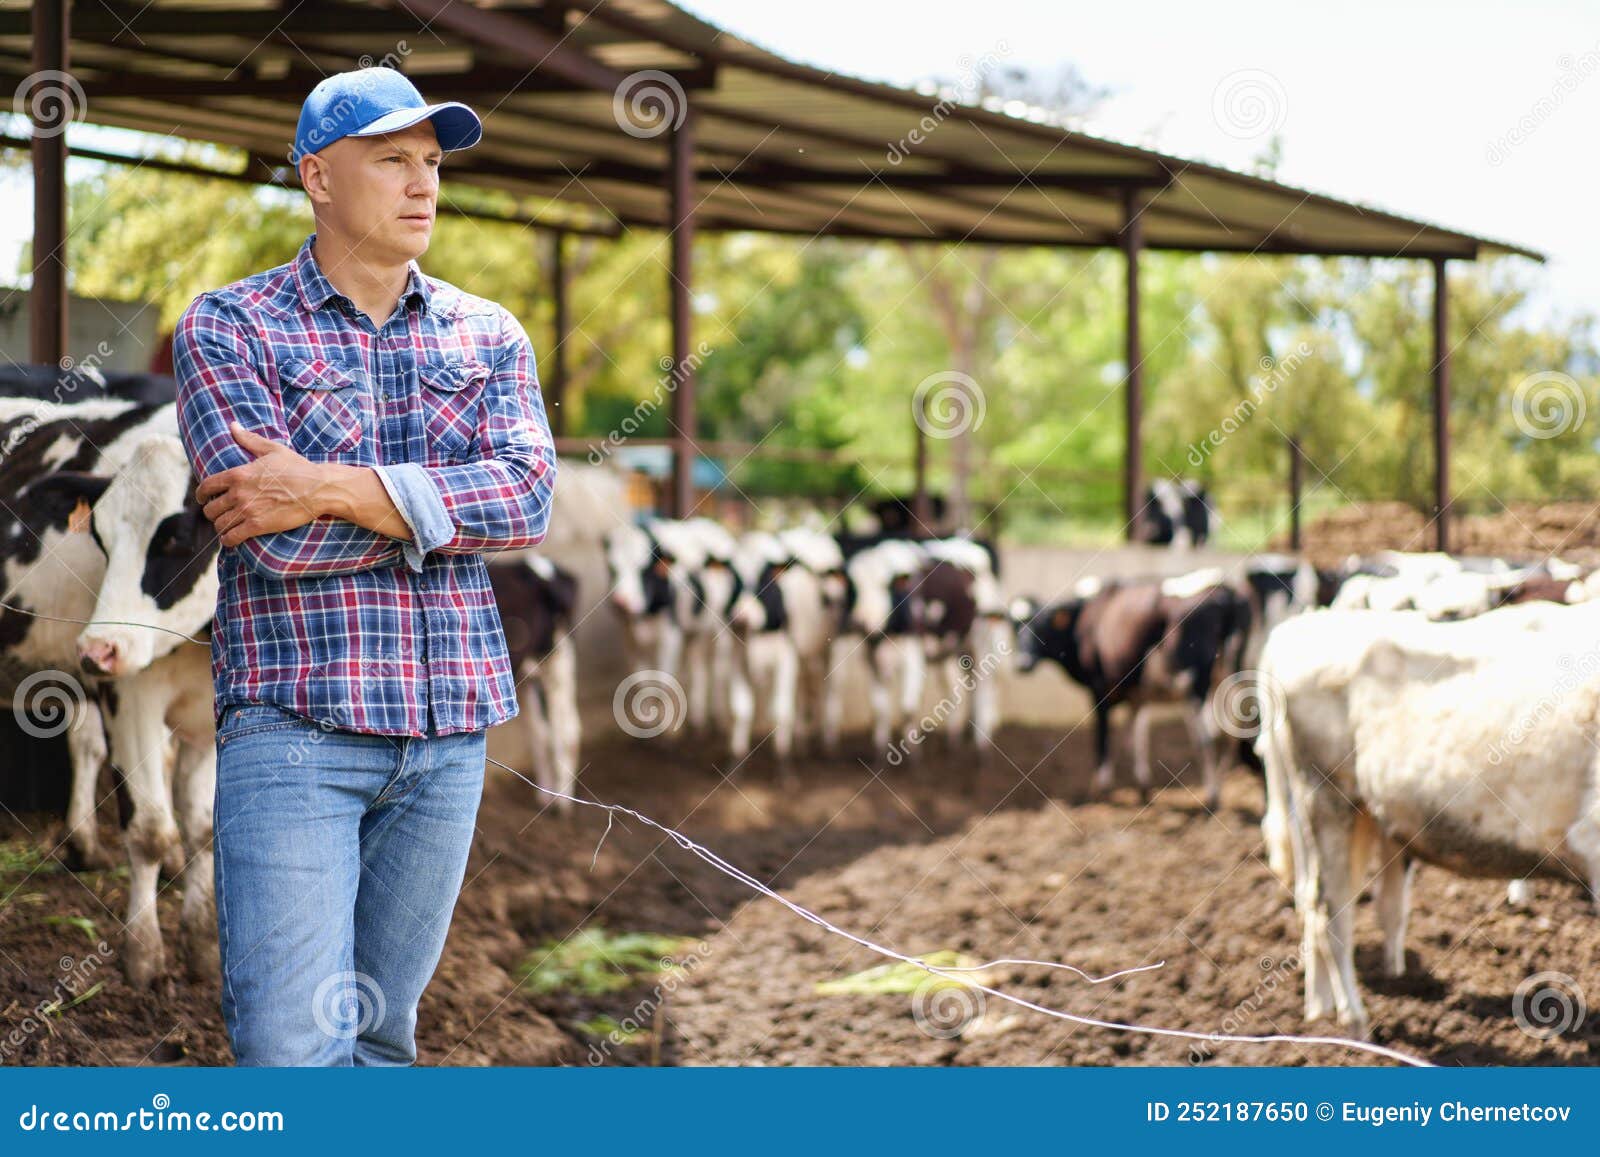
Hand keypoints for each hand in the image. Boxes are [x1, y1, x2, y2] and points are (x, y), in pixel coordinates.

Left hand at [196, 423, 332, 546]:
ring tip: (227, 527)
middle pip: (211, 509)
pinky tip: (232, 539)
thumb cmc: (298, 468)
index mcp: (238, 474)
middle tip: (221, 514)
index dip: (201, 495)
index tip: (203, 499)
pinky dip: (229, 540)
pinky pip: (232, 537)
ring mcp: (247, 510)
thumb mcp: (273, 449)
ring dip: (221, 527)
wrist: (318, 488)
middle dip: (213, 512)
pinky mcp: (258, 526)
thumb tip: (233, 425)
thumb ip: (249, 439)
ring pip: (220, 524)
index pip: (207, 486)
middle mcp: (238, 493)